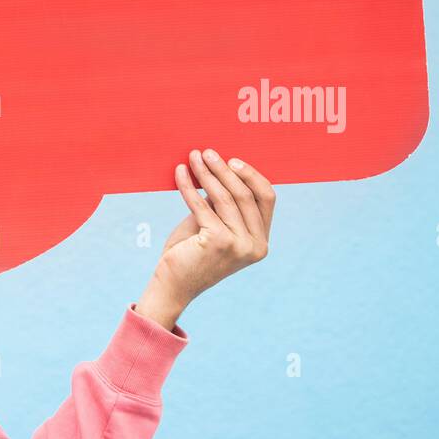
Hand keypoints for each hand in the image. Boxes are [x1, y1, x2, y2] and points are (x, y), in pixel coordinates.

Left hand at [135, 149, 275, 328]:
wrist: (172, 286)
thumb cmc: (190, 254)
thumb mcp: (212, 224)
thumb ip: (222, 203)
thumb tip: (220, 167)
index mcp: (261, 241)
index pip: (267, 198)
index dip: (251, 175)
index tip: (231, 160)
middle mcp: (256, 245)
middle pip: (245, 194)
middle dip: (225, 170)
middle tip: (207, 152)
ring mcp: (239, 245)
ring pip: (225, 197)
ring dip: (207, 173)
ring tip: (193, 157)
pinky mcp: (218, 242)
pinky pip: (202, 205)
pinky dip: (188, 186)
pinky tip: (180, 172)